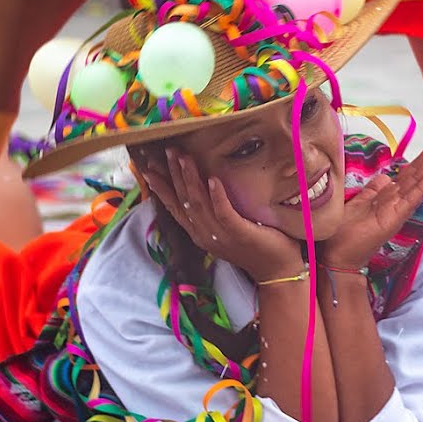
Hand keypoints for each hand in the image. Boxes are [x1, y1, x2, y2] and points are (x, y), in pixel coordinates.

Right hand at [141, 149, 305, 281]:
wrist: (274, 270)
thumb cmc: (253, 244)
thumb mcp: (225, 228)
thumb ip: (212, 212)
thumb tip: (203, 186)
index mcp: (198, 232)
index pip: (173, 206)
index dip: (160, 187)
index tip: (147, 168)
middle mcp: (204, 234)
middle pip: (183, 200)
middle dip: (173, 174)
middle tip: (168, 151)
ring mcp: (220, 235)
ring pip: (198, 204)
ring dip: (190, 179)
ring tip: (184, 157)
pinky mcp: (239, 234)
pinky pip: (224, 213)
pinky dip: (217, 196)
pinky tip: (213, 179)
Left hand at [317, 128, 422, 269]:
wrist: (335, 256)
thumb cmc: (343, 231)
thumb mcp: (359, 202)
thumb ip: (374, 190)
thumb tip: (386, 176)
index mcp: (389, 195)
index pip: (410, 170)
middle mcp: (397, 201)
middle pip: (418, 172)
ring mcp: (397, 210)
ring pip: (418, 182)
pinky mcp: (393, 220)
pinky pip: (410, 201)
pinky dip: (422, 188)